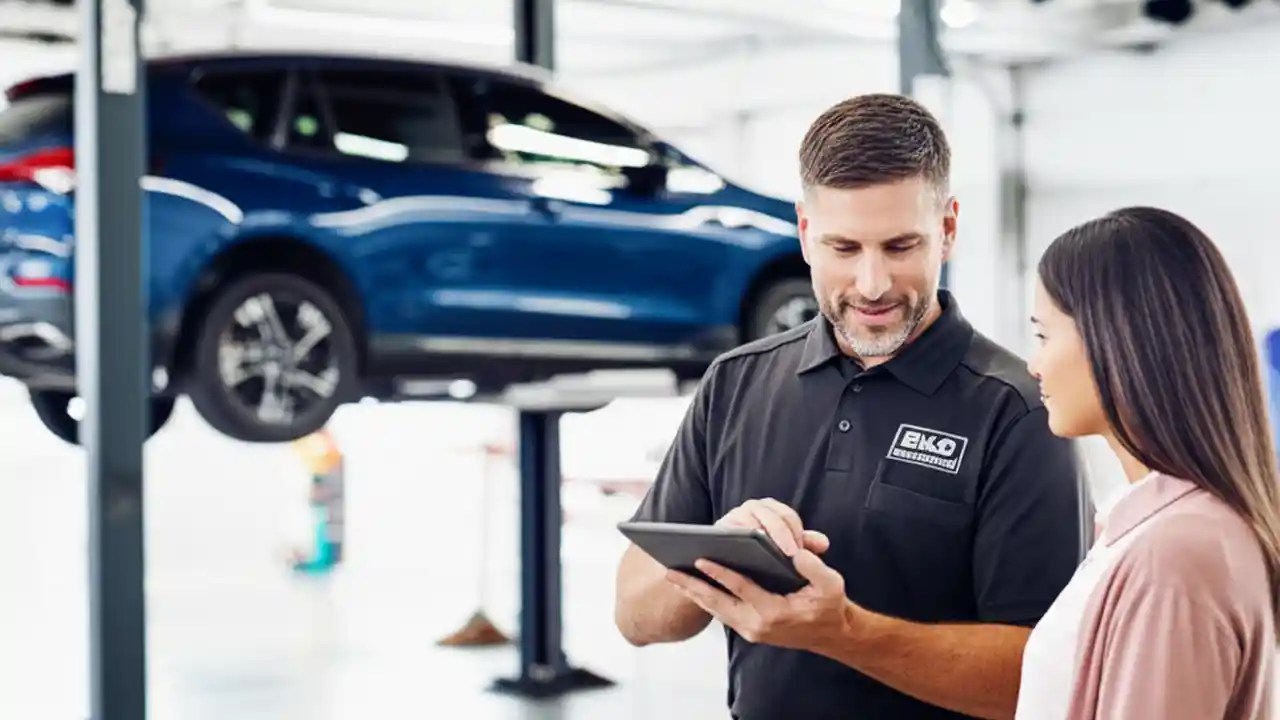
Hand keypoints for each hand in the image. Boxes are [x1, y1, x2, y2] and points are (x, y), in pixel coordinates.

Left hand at [666, 548, 849, 653]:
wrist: (831, 634)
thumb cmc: (829, 605)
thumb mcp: (831, 584)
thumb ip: (814, 567)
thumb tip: (796, 553)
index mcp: (774, 612)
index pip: (740, 588)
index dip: (719, 573)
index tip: (700, 559)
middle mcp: (757, 625)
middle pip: (717, 603)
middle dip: (692, 586)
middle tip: (669, 570)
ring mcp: (750, 630)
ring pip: (715, 610)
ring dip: (693, 593)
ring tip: (673, 576)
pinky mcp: (748, 630)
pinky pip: (721, 613)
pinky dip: (704, 600)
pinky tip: (691, 586)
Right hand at [716, 498, 829, 556]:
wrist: (728, 565)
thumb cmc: (762, 555)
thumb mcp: (785, 549)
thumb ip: (805, 545)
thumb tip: (823, 543)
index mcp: (773, 510)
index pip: (788, 517)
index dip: (796, 534)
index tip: (799, 553)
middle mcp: (754, 507)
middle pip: (771, 517)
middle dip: (781, 535)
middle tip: (790, 555)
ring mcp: (736, 515)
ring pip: (751, 521)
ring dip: (761, 537)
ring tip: (770, 555)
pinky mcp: (719, 527)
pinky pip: (729, 530)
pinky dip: (738, 539)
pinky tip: (748, 557)